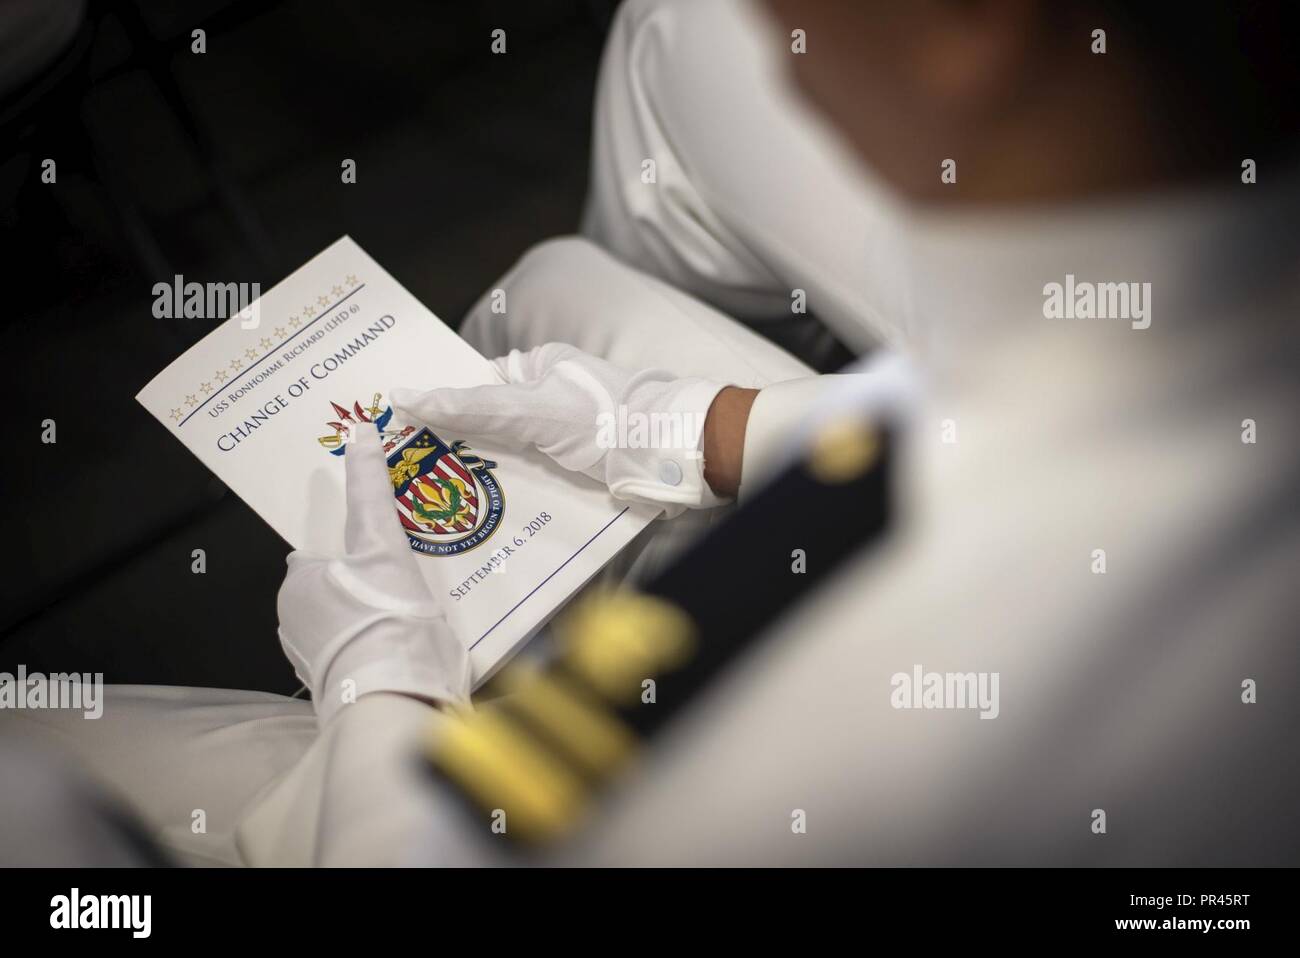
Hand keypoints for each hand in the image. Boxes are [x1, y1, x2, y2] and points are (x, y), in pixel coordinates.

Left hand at [277, 421, 471, 724]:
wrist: (395, 699)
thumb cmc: (385, 615)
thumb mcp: (382, 542)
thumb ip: (370, 488)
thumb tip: (360, 430)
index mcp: (297, 583)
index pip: (319, 554)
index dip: (353, 551)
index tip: (381, 555)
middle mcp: (292, 623)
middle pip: (333, 589)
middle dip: (362, 586)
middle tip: (406, 584)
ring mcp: (312, 662)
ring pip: (344, 623)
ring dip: (371, 619)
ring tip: (414, 618)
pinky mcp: (336, 691)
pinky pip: (356, 655)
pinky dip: (376, 649)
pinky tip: (408, 648)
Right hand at [391, 343, 740, 514]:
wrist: (672, 460)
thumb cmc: (609, 420)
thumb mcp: (533, 410)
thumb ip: (474, 406)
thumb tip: (408, 395)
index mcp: (535, 371)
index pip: (471, 385)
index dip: (435, 405)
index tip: (394, 430)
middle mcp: (545, 403)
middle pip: (485, 429)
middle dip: (451, 452)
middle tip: (403, 479)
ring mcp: (560, 441)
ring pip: (505, 462)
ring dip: (478, 484)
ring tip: (429, 510)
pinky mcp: (574, 476)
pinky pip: (531, 487)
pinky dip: (509, 501)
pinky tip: (479, 522)